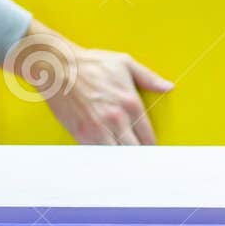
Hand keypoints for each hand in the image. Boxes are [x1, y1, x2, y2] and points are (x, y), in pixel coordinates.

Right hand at [4, 21, 174, 144]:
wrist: (56, 66)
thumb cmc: (89, 63)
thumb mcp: (124, 63)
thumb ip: (149, 78)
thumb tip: (168, 87)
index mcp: (131, 103)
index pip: (148, 137)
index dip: (151, 146)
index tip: (150, 150)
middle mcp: (116, 119)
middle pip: (135, 151)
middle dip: (138, 156)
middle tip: (139, 160)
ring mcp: (98, 128)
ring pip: (117, 155)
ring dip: (121, 159)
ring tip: (124, 161)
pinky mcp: (81, 133)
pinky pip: (97, 154)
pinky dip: (102, 157)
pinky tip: (106, 157)